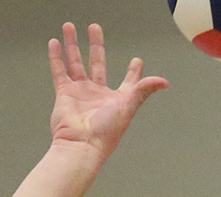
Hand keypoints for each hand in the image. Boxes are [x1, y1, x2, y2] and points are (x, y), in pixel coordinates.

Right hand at [47, 23, 167, 157]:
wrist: (81, 145)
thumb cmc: (106, 132)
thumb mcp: (128, 107)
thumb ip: (143, 90)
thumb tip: (165, 82)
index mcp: (117, 99)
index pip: (128, 81)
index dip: (133, 72)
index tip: (137, 61)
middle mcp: (98, 94)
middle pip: (97, 62)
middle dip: (96, 45)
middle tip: (95, 28)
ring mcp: (80, 93)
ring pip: (75, 62)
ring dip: (72, 45)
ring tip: (69, 26)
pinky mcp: (64, 94)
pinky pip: (59, 72)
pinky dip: (56, 57)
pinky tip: (55, 42)